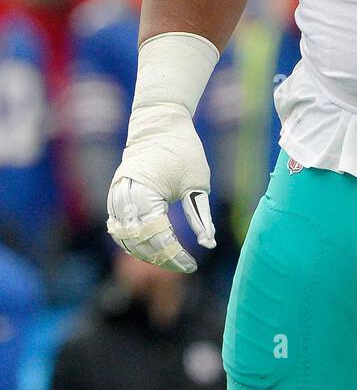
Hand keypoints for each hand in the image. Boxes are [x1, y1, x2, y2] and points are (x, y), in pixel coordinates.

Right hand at [107, 102, 215, 272]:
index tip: (192, 266)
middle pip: (140, 242)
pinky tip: (150, 247)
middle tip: (184, 266)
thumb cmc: (183, 150)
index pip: (159, 237)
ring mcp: (116, 195)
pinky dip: (133, 241)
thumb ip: (200, 216)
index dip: (175, 256)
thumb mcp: (197, 183)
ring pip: (125, 238)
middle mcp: (126, 197)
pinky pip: (119, 227)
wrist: (159, 123)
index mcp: (147, 194)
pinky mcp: (115, 194)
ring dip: (146, 253)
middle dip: (162, 259)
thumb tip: (208, 243)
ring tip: (169, 259)